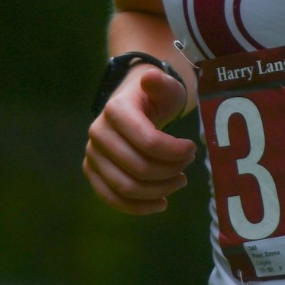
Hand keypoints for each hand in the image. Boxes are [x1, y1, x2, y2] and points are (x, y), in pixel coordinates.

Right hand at [82, 63, 196, 214]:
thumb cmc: (154, 96)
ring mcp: (92, 154)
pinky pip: (112, 198)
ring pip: (126, 187)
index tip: (192, 149)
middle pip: (139, 168)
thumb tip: (150, 78)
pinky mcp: (93, 171)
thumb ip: (161, 82)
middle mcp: (98, 133)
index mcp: (116, 110)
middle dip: (170, 172)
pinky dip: (138, 206)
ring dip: (158, 191)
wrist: (135, 102)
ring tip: (179, 181)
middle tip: (188, 165)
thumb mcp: (165, 85)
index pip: (148, 142)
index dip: (175, 152)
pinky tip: (161, 203)